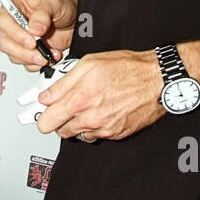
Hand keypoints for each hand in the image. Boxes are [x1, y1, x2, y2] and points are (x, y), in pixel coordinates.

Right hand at [0, 0, 76, 71]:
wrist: (77, 19)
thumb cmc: (62, 6)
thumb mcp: (54, 4)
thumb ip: (42, 15)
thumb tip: (34, 29)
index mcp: (16, 8)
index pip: (4, 22)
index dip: (14, 33)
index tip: (31, 41)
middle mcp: (15, 26)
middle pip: (6, 43)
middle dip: (23, 52)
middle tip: (39, 53)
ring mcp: (21, 41)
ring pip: (14, 56)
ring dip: (32, 59)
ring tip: (48, 54)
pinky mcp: (30, 53)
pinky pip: (27, 64)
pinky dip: (38, 64)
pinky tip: (50, 56)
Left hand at [36, 50, 165, 141]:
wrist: (156, 80)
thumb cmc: (127, 68)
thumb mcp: (89, 64)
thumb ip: (63, 83)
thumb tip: (46, 96)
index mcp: (80, 100)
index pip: (47, 122)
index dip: (42, 116)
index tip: (43, 111)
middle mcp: (91, 118)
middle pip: (60, 131)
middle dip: (60, 120)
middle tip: (66, 106)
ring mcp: (104, 129)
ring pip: (78, 134)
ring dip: (78, 123)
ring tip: (88, 105)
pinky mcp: (117, 134)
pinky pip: (96, 135)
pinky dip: (95, 126)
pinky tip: (102, 110)